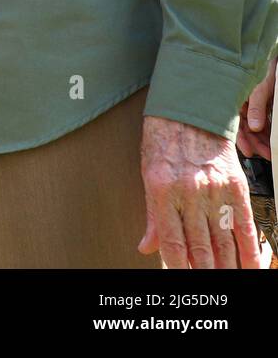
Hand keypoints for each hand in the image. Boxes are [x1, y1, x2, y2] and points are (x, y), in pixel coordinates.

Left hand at [139, 115, 261, 267]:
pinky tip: (250, 267)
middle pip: (200, 248)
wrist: (189, 110)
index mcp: (162, 192)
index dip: (177, 267)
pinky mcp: (236, 188)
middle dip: (204, 273)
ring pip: (223, 243)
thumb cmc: (164, 140)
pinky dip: (249, 251)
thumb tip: (146, 246)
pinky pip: (245, 227)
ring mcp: (215, 192)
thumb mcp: (148, 174)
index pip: (172, 243)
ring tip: (226, 280)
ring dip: (226, 268)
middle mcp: (189, 194)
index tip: (181, 278)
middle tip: (206, 286)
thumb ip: (151, 215)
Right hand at [236, 54, 274, 160]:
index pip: (234, 121)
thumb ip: (256, 106)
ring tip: (269, 151)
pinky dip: (266, 129)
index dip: (241, 137)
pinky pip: (261, 119)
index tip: (249, 151)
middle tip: (265, 154)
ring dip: (261, 138)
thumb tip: (255, 126)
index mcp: (234, 97)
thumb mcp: (259, 87)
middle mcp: (240, 101)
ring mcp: (250, 103)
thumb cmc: (262, 66)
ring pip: (254, 125)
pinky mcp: (260, 103)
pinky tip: (269, 138)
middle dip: (254, 142)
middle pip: (245, 126)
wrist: (270, 57)